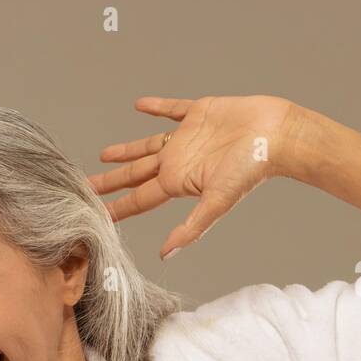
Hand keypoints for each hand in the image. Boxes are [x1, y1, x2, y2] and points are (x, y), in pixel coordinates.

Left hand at [88, 95, 299, 256]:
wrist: (276, 135)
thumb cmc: (251, 170)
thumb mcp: (216, 202)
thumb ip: (191, 228)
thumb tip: (166, 255)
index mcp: (177, 182)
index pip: (137, 199)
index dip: (114, 206)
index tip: (90, 212)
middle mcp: (177, 161)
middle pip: (134, 174)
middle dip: (110, 181)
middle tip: (84, 185)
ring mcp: (186, 138)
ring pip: (147, 144)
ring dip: (126, 150)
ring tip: (104, 154)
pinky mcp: (199, 112)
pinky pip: (172, 110)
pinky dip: (157, 107)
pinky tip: (140, 105)